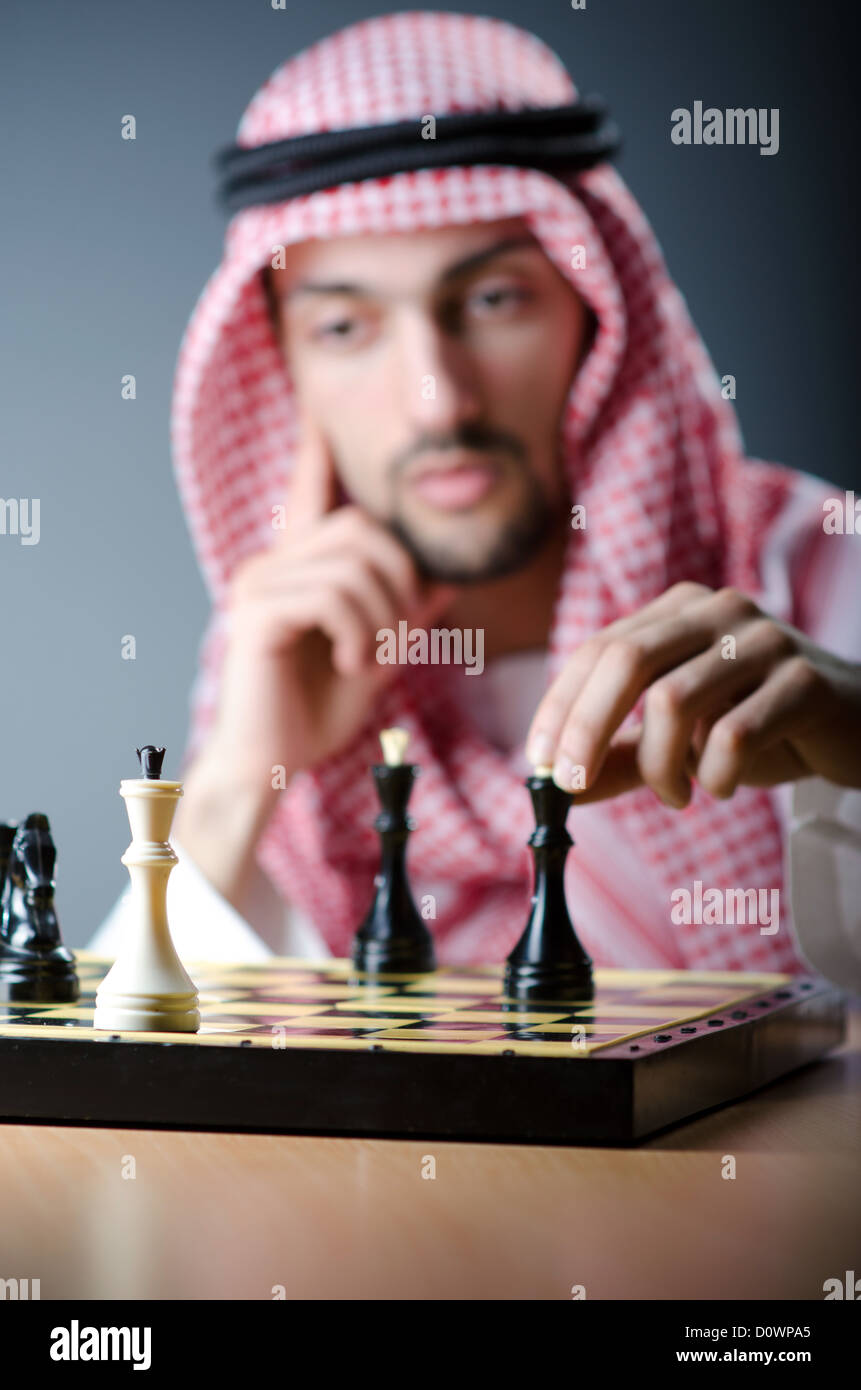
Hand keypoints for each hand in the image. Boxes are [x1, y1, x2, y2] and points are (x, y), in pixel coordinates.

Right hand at [207, 411, 456, 786]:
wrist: (270, 762)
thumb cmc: (314, 711)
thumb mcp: (376, 655)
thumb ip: (403, 615)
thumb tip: (442, 581)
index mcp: (296, 568)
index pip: (309, 496)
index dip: (315, 457)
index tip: (317, 416)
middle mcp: (272, 564)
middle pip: (362, 528)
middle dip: (401, 582)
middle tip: (397, 638)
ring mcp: (259, 584)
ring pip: (355, 566)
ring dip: (384, 621)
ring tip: (369, 661)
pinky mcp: (256, 612)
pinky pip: (333, 598)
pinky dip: (359, 635)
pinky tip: (347, 665)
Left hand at [525, 581, 860, 807]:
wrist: (856, 727)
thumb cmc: (757, 727)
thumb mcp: (678, 741)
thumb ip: (618, 757)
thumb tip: (552, 786)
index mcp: (679, 611)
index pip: (598, 649)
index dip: (560, 707)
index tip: (540, 764)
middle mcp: (718, 611)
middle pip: (626, 660)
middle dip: (587, 730)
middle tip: (574, 786)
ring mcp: (765, 640)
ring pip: (674, 701)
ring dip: (659, 766)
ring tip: (676, 796)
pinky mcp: (804, 681)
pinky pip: (733, 734)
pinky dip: (711, 774)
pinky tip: (718, 786)